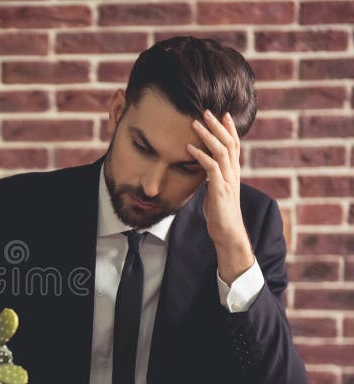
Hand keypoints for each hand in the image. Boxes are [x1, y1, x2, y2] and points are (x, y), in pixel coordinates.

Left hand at [187, 109, 254, 283]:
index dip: (229, 129)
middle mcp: (233, 173)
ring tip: (195, 123)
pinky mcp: (220, 189)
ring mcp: (228, 180)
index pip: (234, 145)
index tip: (223, 114)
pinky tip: (189, 148)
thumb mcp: (216, 190)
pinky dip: (200, 156)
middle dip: (218, 125)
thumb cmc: (220, 213)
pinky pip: (211, 168)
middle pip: (229, 143)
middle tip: (207, 110)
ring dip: (208, 136)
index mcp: (233, 172)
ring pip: (221, 151)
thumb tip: (204, 169)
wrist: (228, 233)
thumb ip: (213, 177)